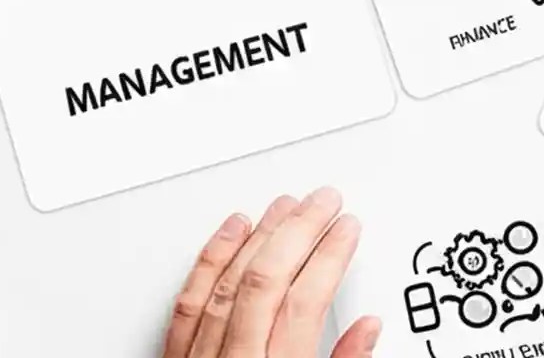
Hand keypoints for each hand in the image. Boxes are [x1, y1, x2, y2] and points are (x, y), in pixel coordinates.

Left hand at [162, 188, 380, 357]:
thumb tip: (367, 330)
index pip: (305, 302)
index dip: (330, 257)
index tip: (347, 228)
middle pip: (266, 280)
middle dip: (300, 230)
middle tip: (324, 201)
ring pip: (228, 282)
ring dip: (261, 235)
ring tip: (287, 205)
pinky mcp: (176, 357)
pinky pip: (190, 300)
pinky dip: (211, 259)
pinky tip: (232, 229)